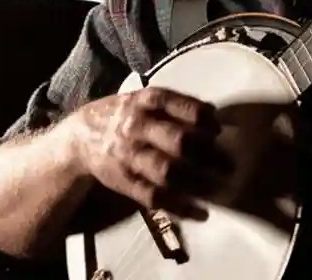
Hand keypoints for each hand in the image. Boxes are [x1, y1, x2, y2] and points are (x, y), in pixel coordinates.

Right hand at [70, 87, 232, 219]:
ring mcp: (130, 155)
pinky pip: (154, 197)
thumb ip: (175, 105)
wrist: (80, 137)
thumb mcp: (143, 99)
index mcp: (144, 101)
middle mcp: (137, 127)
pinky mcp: (125, 181)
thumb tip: (215, 117)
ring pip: (167, 171)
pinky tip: (200, 212)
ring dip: (197, 183)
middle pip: (177, 140)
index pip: (177, 105)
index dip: (202, 117)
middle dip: (208, 154)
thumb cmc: (124, 115)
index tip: (219, 129)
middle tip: (230, 165)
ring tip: (220, 189)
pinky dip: (179, 207)